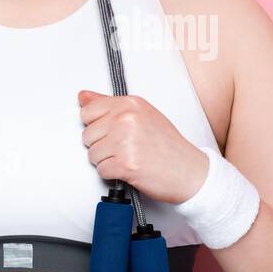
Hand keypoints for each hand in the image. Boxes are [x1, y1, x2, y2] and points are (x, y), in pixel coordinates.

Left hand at [76, 90, 208, 204]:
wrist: (189, 171)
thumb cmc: (168, 146)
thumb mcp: (142, 115)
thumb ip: (110, 105)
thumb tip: (83, 97)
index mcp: (130, 104)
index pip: (88, 111)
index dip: (97, 126)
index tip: (110, 131)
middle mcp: (126, 119)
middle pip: (88, 135)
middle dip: (102, 145)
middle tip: (124, 148)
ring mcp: (125, 141)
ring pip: (92, 154)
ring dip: (107, 161)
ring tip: (128, 158)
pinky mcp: (125, 164)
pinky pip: (101, 171)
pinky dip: (112, 174)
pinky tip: (129, 169)